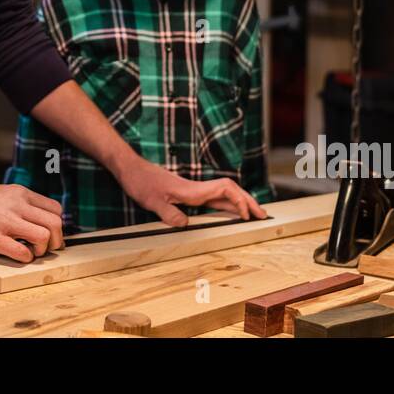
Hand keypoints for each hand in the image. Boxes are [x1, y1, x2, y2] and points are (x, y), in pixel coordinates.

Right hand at [0, 183, 65, 262]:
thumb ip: (18, 203)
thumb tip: (35, 220)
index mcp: (19, 193)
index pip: (55, 209)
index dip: (57, 226)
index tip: (50, 235)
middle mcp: (16, 205)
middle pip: (55, 223)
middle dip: (56, 241)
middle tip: (47, 249)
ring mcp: (5, 221)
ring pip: (43, 237)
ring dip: (42, 251)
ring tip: (32, 253)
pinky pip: (21, 252)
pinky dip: (25, 259)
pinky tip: (17, 257)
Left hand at [114, 158, 267, 226]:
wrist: (130, 168)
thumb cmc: (140, 181)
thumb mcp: (151, 201)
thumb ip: (169, 213)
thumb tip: (187, 225)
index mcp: (191, 190)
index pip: (224, 190)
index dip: (238, 201)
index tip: (247, 214)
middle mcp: (195, 189)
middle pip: (230, 191)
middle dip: (247, 201)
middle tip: (263, 214)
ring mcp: (192, 190)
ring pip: (223, 194)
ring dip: (239, 203)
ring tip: (252, 214)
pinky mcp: (186, 193)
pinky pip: (213, 198)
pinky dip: (226, 204)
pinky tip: (229, 211)